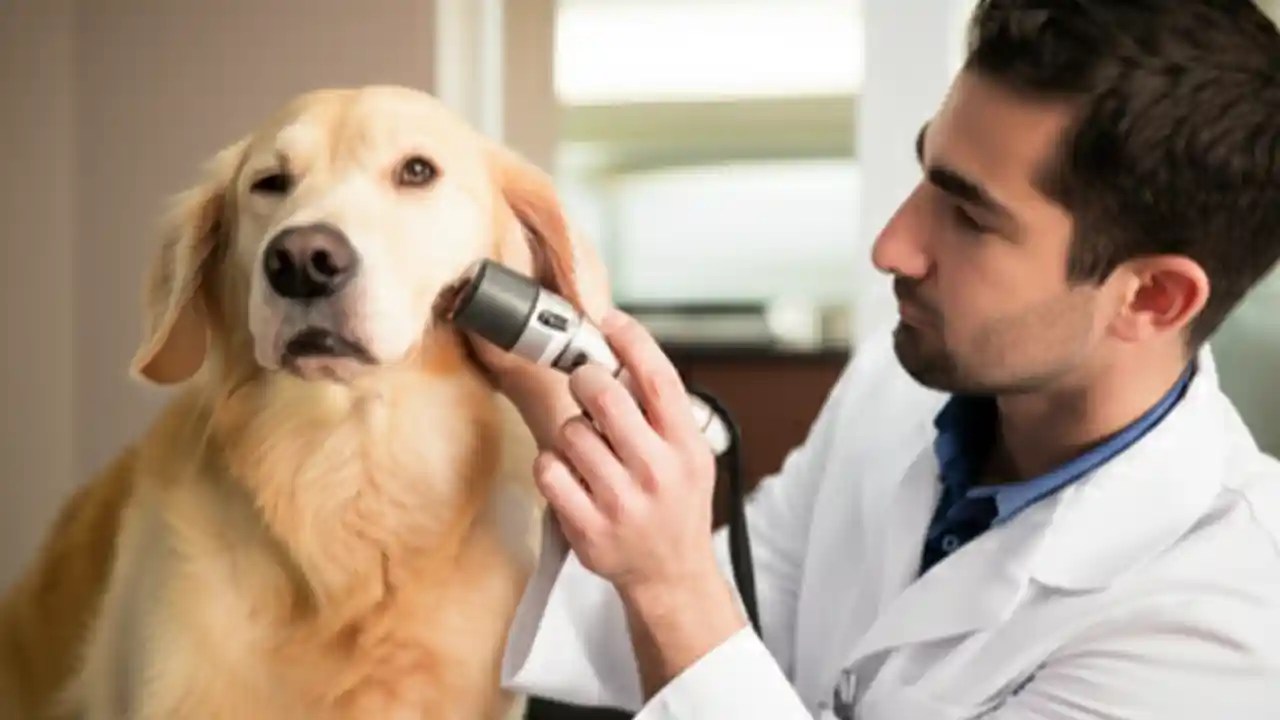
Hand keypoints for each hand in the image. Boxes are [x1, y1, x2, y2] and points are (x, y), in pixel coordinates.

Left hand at [534, 310, 720, 595]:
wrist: (670, 573)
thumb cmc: (675, 504)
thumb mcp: (690, 454)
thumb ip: (663, 412)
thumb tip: (620, 355)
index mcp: (686, 446)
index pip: (657, 377)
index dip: (631, 340)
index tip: (610, 321)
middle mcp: (656, 471)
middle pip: (603, 394)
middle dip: (585, 380)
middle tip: (586, 386)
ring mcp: (620, 501)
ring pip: (570, 430)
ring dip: (571, 430)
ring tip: (588, 448)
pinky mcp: (587, 526)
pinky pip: (548, 468)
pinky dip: (552, 464)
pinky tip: (570, 474)